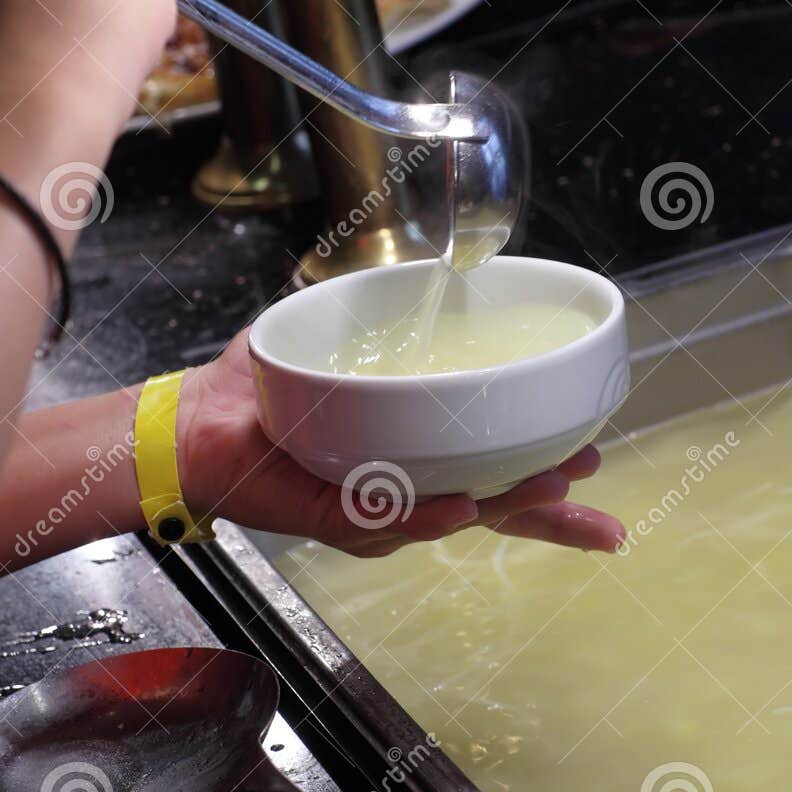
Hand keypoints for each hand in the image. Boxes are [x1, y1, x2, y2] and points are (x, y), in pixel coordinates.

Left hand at [175, 332, 626, 556]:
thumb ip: (392, 317)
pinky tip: (463, 506)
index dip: (545, 476)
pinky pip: (384, 521)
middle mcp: (402, 491)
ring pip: (450, 513)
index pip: (494, 473)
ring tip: (550, 483)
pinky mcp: (328, 514)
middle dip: (546, 505)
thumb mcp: (344, 339)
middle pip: (489, 508)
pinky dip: (426, 515)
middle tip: (591, 491)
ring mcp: (371, 509)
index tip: (595, 466)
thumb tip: (442, 270)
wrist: (196, 421)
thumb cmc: (269, 390)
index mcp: (415, 456)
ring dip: (504, 502)